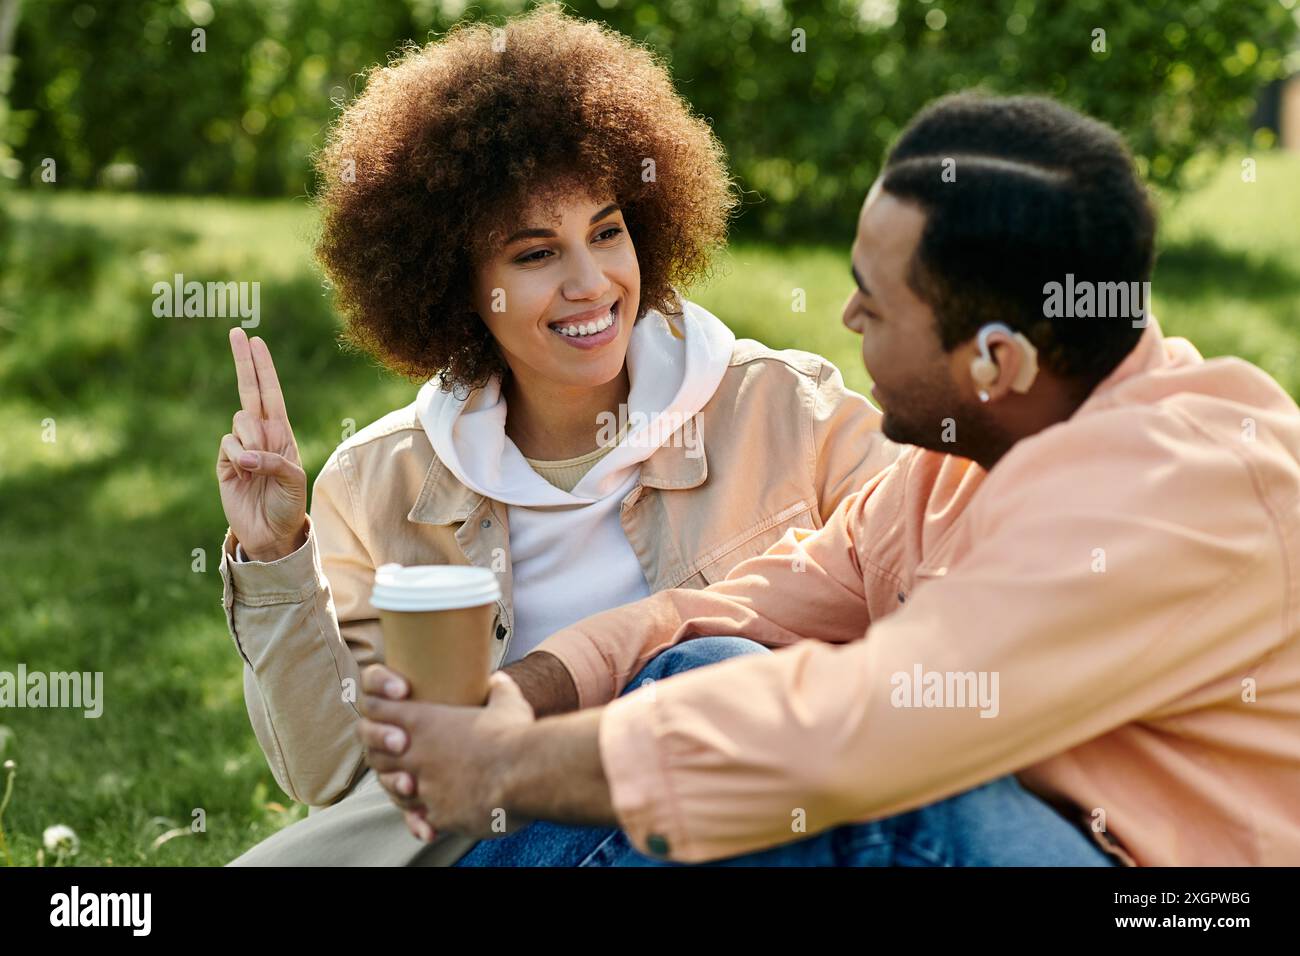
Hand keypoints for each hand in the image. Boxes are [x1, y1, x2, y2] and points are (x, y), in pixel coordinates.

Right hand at [216, 328, 307, 560]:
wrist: (271, 533)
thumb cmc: (289, 504)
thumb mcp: (294, 479)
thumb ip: (274, 460)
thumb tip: (243, 453)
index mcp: (281, 432)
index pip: (271, 392)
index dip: (263, 367)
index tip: (255, 341)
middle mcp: (260, 434)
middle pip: (249, 390)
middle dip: (244, 361)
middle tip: (237, 332)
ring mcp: (240, 447)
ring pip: (240, 422)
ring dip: (252, 441)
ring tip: (260, 468)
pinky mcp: (224, 463)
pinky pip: (227, 445)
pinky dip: (238, 456)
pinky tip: (245, 473)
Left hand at [358, 666, 536, 841]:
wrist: (526, 774)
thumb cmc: (514, 734)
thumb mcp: (507, 703)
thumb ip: (498, 690)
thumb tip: (498, 680)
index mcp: (424, 721)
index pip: (376, 707)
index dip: (377, 708)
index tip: (391, 712)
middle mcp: (415, 754)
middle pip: (375, 754)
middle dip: (384, 756)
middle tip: (403, 756)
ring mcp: (424, 787)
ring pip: (394, 790)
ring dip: (403, 788)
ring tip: (421, 786)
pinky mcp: (438, 815)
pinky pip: (420, 817)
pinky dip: (425, 817)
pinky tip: (438, 816)